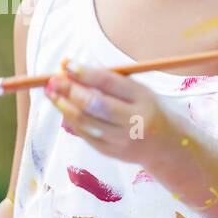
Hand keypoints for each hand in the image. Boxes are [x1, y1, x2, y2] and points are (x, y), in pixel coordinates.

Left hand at [44, 57, 181, 165]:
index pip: (110, 83)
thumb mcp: (136, 90)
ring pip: (86, 122)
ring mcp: (122, 139)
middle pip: (96, 104)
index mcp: (142, 98)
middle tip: (53, 80)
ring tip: (51, 92)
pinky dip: (71, 119)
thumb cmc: (144, 108)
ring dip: (64, 105)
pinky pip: (85, 135)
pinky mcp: (112, 153)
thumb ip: (107, 80)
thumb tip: (69, 68)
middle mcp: (134, 120)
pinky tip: (63, 107)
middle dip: (70, 90)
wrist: (165, 145)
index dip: (85, 73)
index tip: (66, 64)